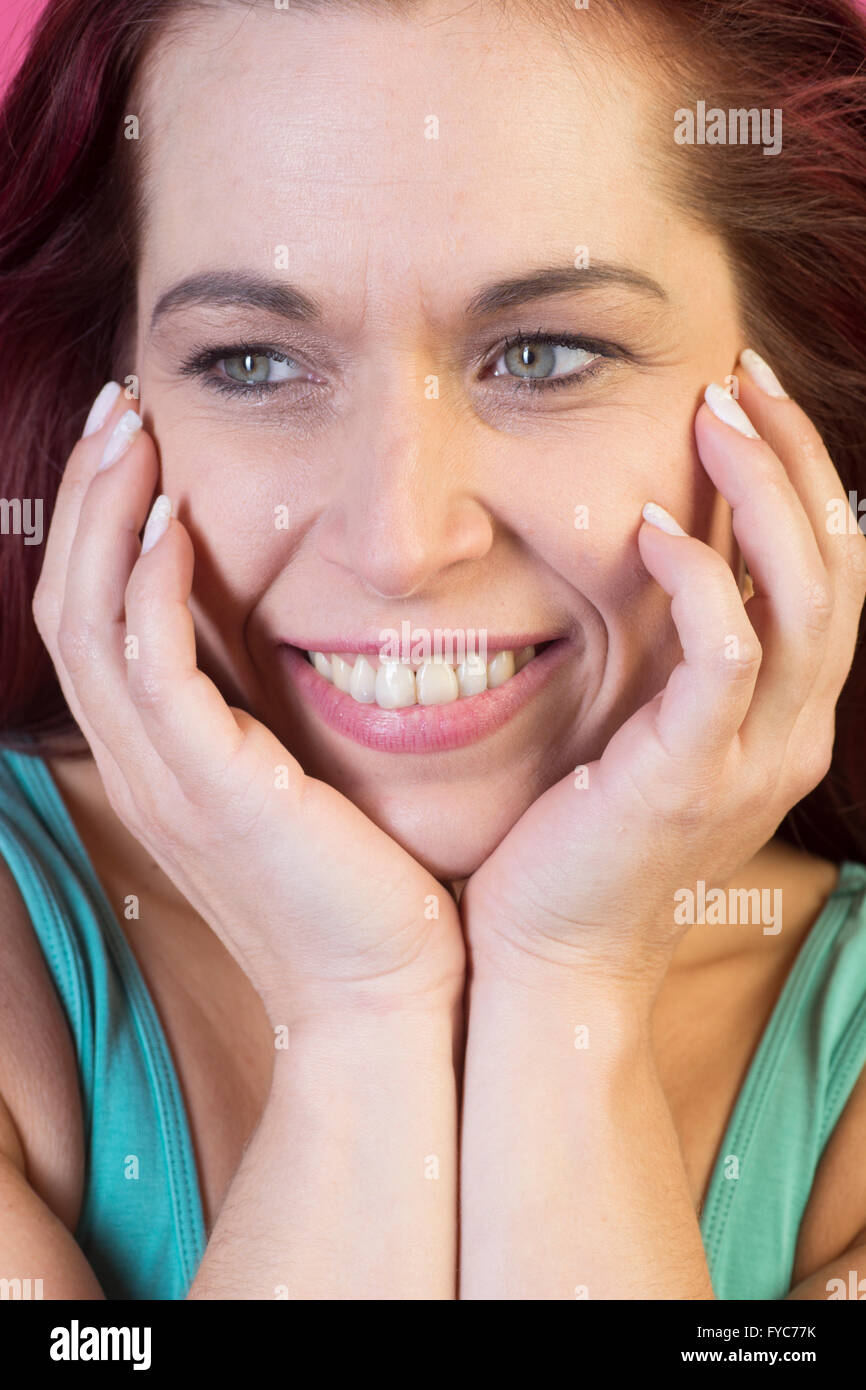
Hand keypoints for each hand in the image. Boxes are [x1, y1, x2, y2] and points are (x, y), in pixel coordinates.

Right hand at [33, 386, 464, 1021]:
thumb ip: (272, 711)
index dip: (99, 528)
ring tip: (130, 428)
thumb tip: (285, 635)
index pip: (95, 623)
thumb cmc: (364, 889)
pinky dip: (149, 587)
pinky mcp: (212, 790)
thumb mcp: (302, 783)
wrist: (387, 992)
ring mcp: (167, 781)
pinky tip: (172, 523)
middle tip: (118, 406)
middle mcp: (144, 766)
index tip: (136, 446)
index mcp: (163, 761)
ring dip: (103, 515)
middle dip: (87, 496)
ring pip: (90, 621)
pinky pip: (151, 668)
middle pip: (69, 604)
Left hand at [462, 362, 865, 1001]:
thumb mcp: (647, 730)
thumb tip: (671, 552)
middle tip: (742, 378)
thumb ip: (677, 653)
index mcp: (783, 718)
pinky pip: (724, 660)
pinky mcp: (688, 779)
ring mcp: (751, 760)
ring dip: (764, 496)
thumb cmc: (580, 837)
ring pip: (801, 600)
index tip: (748, 398)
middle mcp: (790, 734)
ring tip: (714, 417)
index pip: (828, 572)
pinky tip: (656, 534)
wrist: (554, 954)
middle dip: (795, 460)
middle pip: (835, 568)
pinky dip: (703, 586)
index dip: (803, 476)